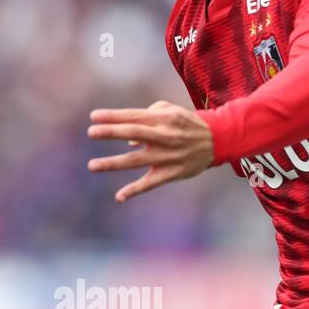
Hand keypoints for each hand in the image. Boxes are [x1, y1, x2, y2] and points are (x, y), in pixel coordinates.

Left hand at [87, 100, 213, 201]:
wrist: (218, 140)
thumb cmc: (187, 123)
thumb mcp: (171, 111)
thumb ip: (148, 116)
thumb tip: (128, 138)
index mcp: (164, 119)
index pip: (133, 116)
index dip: (113, 116)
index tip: (93, 117)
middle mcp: (165, 137)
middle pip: (134, 133)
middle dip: (111, 133)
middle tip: (91, 132)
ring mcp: (168, 157)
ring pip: (136, 161)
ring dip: (113, 163)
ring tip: (92, 165)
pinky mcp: (172, 173)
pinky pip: (151, 184)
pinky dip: (135, 190)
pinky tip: (119, 197)